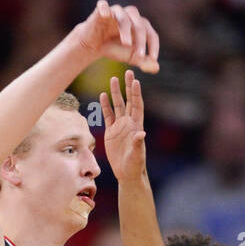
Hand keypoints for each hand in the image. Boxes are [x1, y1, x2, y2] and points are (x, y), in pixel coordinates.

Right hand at [75, 0, 159, 72]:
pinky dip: (104, 8)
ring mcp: (115, 11)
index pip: (151, 34)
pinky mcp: (100, 10)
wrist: (93, 45)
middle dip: (141, 41)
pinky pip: (103, 5)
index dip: (153, 46)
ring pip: (124, 17)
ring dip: (126, 30)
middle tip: (139, 56)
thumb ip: (142, 61)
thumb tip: (156, 67)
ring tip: (126, 44)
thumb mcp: (129, 56)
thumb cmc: (114, 48)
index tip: (153, 58)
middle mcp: (130, 15)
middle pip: (139, 24)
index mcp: (140, 25)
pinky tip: (105, 15)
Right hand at [101, 69, 146, 184]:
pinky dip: (105, 106)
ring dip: (116, 93)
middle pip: (128, 101)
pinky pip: (107, 116)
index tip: (136, 81)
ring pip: (117, 105)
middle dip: (128, 87)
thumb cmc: (135, 164)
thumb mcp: (137, 155)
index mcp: (137, 126)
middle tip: (128, 72)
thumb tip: (141, 134)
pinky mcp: (111, 132)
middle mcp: (129, 123)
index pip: (137, 106)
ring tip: (113, 79)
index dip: (136, 94)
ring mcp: (120, 126)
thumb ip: (138, 144)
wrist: (127, 173)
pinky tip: (102, 95)